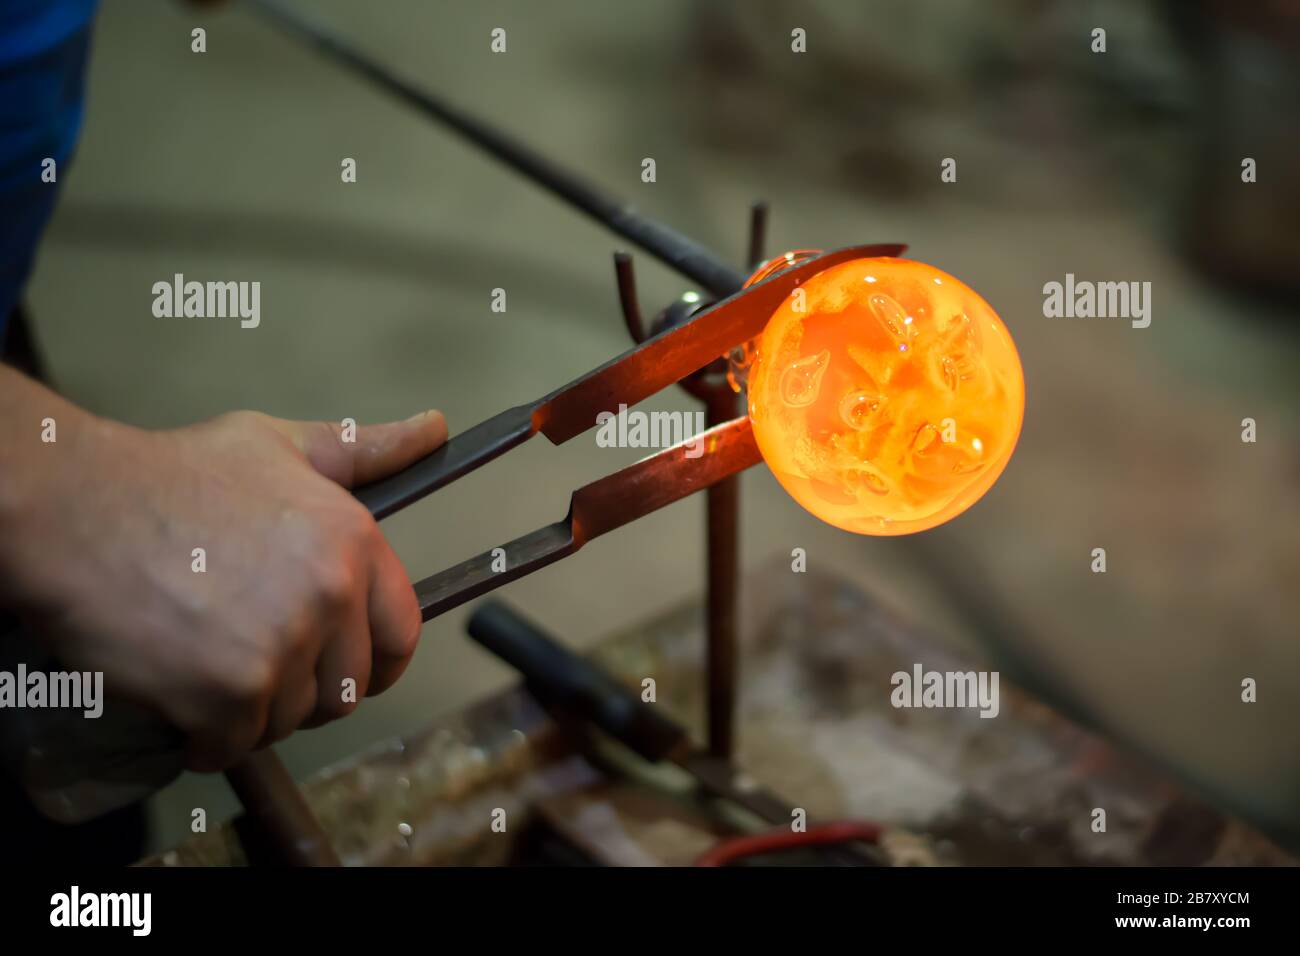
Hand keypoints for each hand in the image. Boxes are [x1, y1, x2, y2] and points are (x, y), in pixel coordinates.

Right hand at [1, 390, 445, 771]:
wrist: (75, 507)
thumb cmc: (172, 475)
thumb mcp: (281, 444)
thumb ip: (364, 450)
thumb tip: (435, 429)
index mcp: (353, 541)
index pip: (401, 633)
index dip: (376, 661)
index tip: (349, 669)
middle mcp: (330, 594)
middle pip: (344, 687)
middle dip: (303, 687)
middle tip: (251, 661)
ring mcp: (282, 646)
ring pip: (290, 718)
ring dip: (251, 712)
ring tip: (206, 665)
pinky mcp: (229, 693)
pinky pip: (234, 745)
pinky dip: (206, 739)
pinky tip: (179, 700)